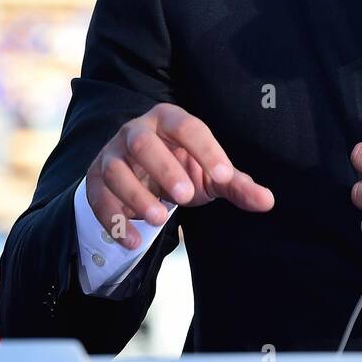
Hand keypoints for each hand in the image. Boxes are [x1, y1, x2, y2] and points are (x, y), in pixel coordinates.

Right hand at [86, 102, 273, 249]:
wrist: (141, 177)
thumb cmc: (183, 168)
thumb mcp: (211, 176)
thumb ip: (236, 185)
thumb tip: (267, 201)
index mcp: (170, 120)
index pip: (188, 127)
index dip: (206, 150)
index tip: (225, 176)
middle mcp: (136, 131)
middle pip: (143, 142)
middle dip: (164, 168)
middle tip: (186, 196)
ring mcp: (111, 154)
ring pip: (115, 169)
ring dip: (136, 195)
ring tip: (161, 219)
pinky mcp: (94, 180)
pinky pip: (98, 198)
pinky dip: (114, 221)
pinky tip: (134, 241)